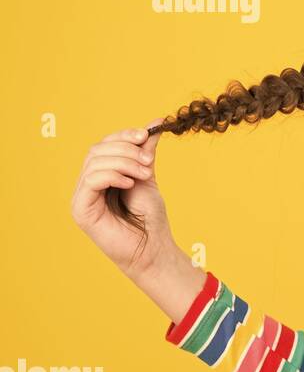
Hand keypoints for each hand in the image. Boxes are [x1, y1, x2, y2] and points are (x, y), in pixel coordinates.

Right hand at [71, 117, 178, 276]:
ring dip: (124, 162)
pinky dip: (112, 175)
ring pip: (94, 162)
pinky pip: (91, 180)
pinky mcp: (81, 210)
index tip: (146, 134)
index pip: (104, 144)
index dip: (124, 136)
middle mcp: (88, 184)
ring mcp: (82, 197)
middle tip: (149, 161)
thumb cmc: (150, 218)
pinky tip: (130, 183)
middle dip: (126, 149)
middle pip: (97, 150)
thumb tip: (154, 123)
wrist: (153, 249)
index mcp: (102, 175)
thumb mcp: (148, 176)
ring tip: (145, 174)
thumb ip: (145, 152)